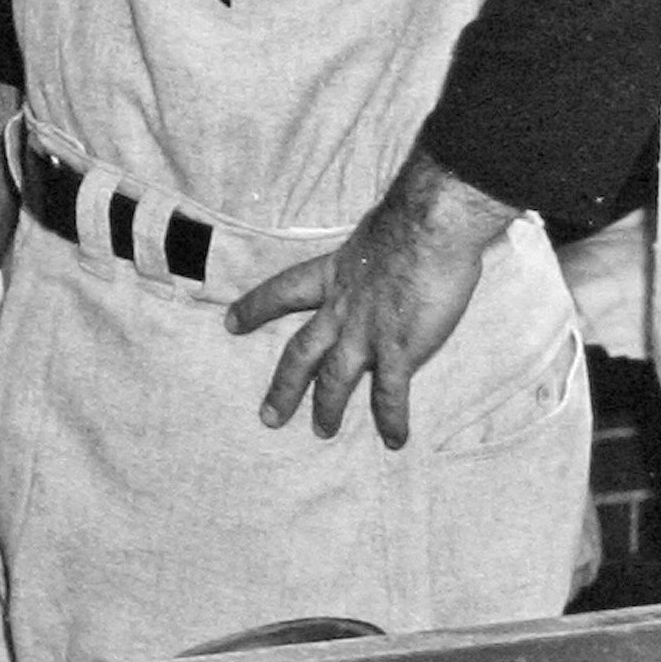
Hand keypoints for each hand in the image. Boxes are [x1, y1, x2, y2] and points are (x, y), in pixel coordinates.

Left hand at [225, 149, 516, 448]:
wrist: (429, 227)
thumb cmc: (409, 222)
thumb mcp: (371, 233)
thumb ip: (367, 254)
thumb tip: (377, 249)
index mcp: (332, 274)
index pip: (282, 291)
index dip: (255, 307)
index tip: (231, 322)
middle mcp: (341, 308)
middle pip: (301, 352)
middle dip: (283, 385)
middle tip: (268, 416)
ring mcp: (367, 332)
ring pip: (336, 379)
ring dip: (327, 408)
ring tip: (321, 431)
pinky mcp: (400, 348)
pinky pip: (390, 393)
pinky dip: (390, 418)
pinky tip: (394, 439)